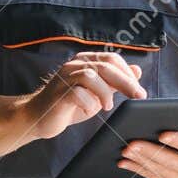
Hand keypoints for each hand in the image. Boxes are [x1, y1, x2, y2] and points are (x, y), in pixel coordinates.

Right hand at [21, 51, 146, 141]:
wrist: (38, 117)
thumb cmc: (68, 105)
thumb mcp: (97, 93)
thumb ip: (114, 82)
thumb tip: (137, 70)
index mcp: (84, 62)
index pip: (112, 59)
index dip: (128, 73)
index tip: (139, 91)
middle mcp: (74, 65)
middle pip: (105, 66)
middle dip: (126, 82)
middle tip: (139, 97)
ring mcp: (64, 78)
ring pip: (92, 75)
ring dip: (105, 92)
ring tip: (107, 106)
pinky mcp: (58, 93)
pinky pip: (77, 93)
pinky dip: (88, 103)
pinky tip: (89, 109)